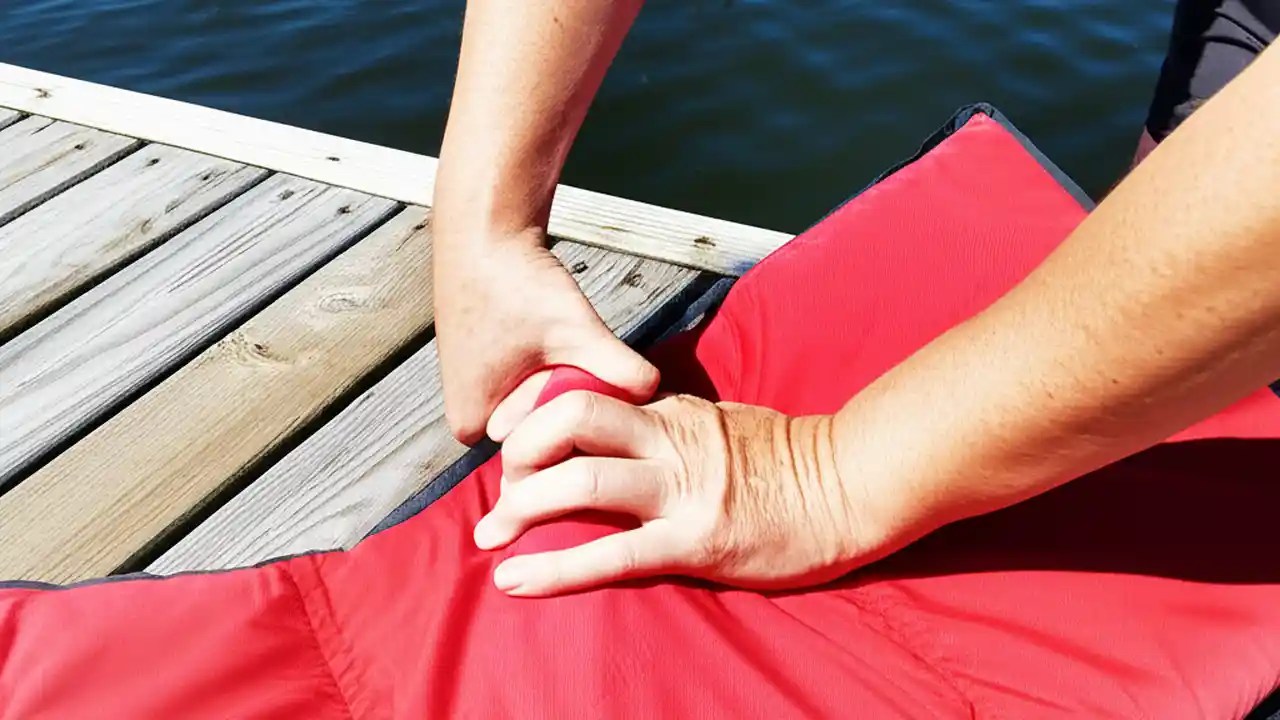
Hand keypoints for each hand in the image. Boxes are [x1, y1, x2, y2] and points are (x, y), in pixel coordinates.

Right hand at [432, 231, 658, 443]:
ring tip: (570, 351)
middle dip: (565, 407)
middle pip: (535, 431)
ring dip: (558, 384)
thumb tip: (654, 391)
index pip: (537, 453)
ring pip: (532, 403)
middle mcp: (465, 414)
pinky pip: (523, 382)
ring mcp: (468, 387)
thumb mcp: (574, 330)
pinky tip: (558, 341)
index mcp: (472, 423)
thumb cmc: (515, 282)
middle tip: (589, 372)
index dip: (573, 430)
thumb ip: (618, 366)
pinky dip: (546, 367)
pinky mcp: (479, 361)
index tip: (597, 404)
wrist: (484, 229)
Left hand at [473, 391, 885, 595]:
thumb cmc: (797, 461)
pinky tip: (516, 581)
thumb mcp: (729, 423)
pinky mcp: (695, 542)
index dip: (537, 419)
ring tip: (490, 538)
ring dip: (522, 509)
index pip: (587, 398)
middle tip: (496, 493)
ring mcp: (681, 491)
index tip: (512, 449)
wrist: (854, 486)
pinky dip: (556, 569)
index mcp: (674, 412)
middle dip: (517, 454)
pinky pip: (612, 554)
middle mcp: (669, 442)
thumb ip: (680, 426)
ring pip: (580, 481)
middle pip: (570, 422)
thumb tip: (641, 433)